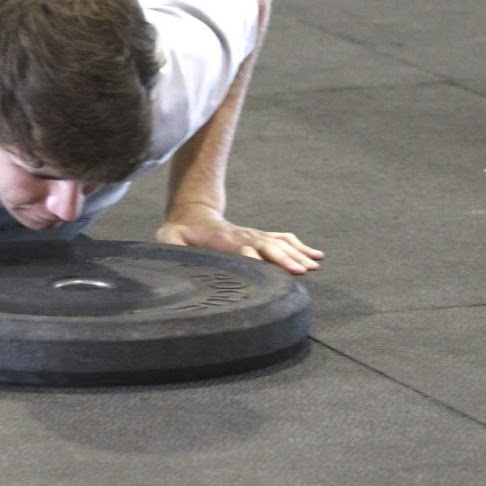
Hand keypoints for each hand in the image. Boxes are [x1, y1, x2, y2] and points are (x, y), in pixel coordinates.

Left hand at [157, 205, 323, 275]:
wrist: (191, 214)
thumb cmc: (178, 233)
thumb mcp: (168, 238)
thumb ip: (172, 246)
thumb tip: (175, 256)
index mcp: (221, 239)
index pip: (240, 248)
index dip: (252, 257)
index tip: (265, 267)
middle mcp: (242, 236)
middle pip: (266, 247)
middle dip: (283, 259)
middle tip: (300, 271)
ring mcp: (253, 236)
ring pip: (280, 244)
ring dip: (297, 255)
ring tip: (314, 266)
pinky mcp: (259, 237)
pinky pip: (284, 241)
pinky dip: (302, 248)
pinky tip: (318, 257)